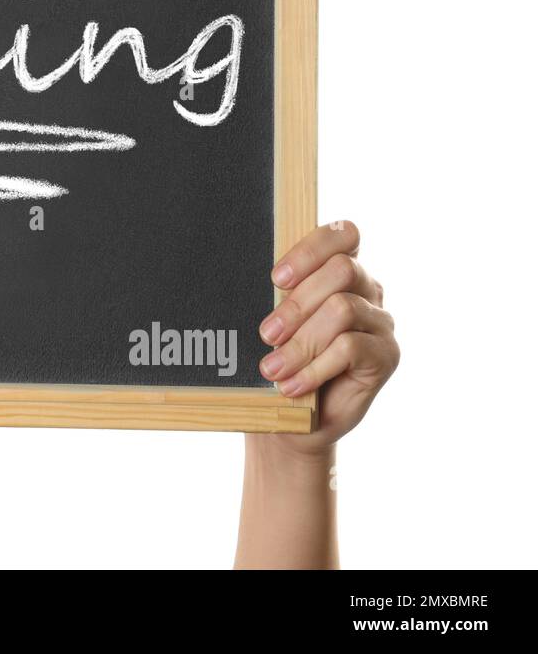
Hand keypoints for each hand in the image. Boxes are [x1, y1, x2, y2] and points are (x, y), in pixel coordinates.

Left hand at [257, 220, 397, 450]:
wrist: (296, 418)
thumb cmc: (283, 360)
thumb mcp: (279, 323)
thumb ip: (281, 297)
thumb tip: (266, 283)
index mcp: (342, 271)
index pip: (344, 236)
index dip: (311, 250)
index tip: (277, 279)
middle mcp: (368, 290)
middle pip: (341, 270)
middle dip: (296, 303)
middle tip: (266, 334)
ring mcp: (380, 322)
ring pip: (342, 309)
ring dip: (300, 342)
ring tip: (271, 369)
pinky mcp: (387, 355)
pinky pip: (350, 348)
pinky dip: (313, 367)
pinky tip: (291, 385)